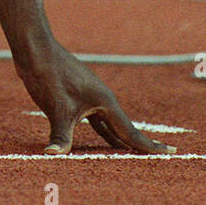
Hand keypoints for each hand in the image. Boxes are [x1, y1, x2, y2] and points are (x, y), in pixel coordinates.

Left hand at [16, 41, 175, 154]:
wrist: (35, 49)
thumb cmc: (48, 74)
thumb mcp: (56, 108)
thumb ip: (60, 134)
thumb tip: (53, 154)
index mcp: (105, 102)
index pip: (131, 132)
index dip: (149, 145)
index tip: (170, 152)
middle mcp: (102, 99)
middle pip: (124, 128)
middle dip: (139, 144)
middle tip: (162, 154)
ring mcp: (90, 96)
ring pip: (109, 124)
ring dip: (120, 139)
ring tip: (132, 153)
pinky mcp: (77, 95)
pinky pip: (96, 119)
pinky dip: (102, 131)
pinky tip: (103, 138)